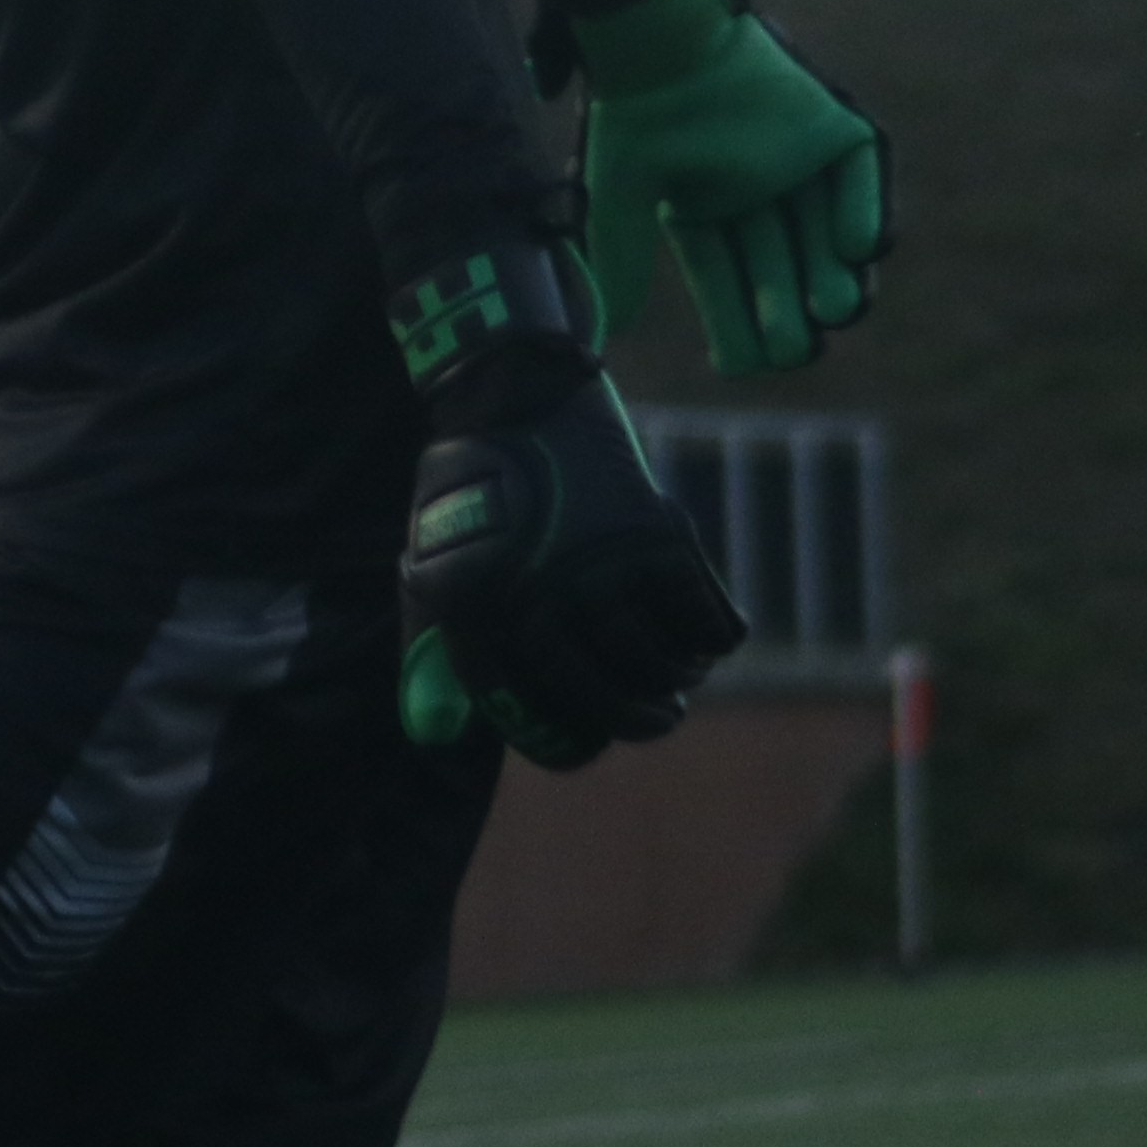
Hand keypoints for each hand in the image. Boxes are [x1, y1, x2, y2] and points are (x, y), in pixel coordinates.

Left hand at [391, 249, 742, 768]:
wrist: (517, 404)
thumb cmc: (473, 504)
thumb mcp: (433, 577)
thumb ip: (436, 658)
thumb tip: (434, 739)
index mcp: (478, 612)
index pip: (531, 710)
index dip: (563, 740)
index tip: (590, 742)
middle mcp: (540, 596)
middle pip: (608, 696)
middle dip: (636, 719)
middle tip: (656, 717)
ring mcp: (603, 567)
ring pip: (661, 664)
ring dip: (677, 679)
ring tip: (677, 674)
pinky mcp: (657, 537)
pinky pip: (705, 619)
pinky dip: (712, 639)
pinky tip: (702, 638)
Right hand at [572, 0, 889, 374]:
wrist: (663, 42)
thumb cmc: (634, 115)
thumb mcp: (618, 197)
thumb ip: (618, 258)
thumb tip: (610, 329)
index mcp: (703, 208)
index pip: (725, 278)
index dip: (737, 321)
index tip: (746, 363)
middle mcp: (755, 191)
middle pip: (781, 265)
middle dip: (789, 308)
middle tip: (799, 351)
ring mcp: (799, 160)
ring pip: (826, 232)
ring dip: (835, 274)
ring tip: (837, 312)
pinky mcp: (835, 128)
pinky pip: (861, 177)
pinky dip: (865, 212)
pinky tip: (861, 252)